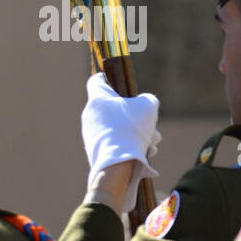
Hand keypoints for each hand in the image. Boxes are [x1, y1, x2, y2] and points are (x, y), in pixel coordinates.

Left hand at [81, 73, 160, 213]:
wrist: (117, 163)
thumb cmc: (131, 128)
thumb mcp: (148, 106)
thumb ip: (146, 99)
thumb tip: (142, 105)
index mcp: (97, 99)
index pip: (96, 81)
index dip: (107, 78)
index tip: (116, 81)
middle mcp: (90, 115)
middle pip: (115, 108)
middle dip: (136, 115)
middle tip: (149, 123)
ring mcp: (91, 133)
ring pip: (119, 127)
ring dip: (138, 133)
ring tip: (151, 141)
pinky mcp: (95, 150)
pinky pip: (116, 142)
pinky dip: (131, 145)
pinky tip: (144, 152)